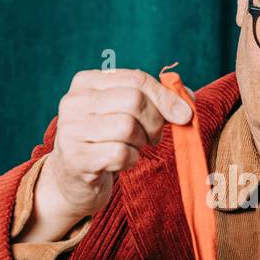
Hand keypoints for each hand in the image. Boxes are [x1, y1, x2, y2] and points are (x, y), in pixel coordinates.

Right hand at [18, 68, 193, 242]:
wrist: (73, 179)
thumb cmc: (106, 140)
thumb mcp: (125, 113)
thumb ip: (155, 100)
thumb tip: (187, 98)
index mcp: (86, 81)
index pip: (137, 79)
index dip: (166, 98)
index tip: (184, 115)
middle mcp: (74, 101)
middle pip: (134, 101)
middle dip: (154, 122)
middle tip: (153, 137)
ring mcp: (71, 130)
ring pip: (128, 127)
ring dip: (141, 142)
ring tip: (133, 147)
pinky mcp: (76, 159)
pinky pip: (120, 154)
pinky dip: (131, 160)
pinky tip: (122, 162)